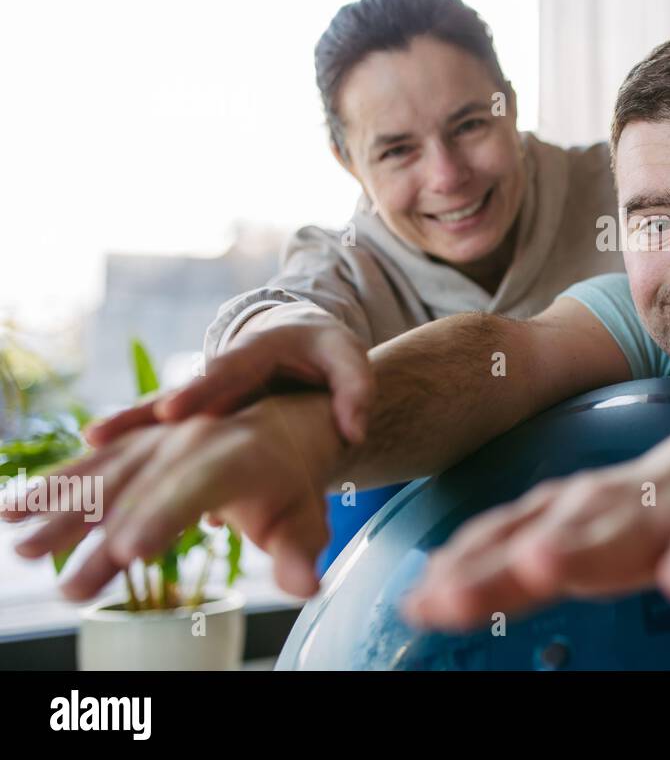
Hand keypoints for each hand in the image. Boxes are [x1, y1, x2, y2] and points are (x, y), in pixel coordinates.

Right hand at [2, 393, 343, 599]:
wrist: (285, 413)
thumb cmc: (295, 478)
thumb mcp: (305, 513)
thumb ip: (299, 550)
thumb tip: (307, 588)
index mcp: (235, 455)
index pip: (194, 490)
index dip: (162, 519)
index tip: (129, 551)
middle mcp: (189, 440)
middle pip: (139, 493)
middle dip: (101, 541)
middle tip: (70, 589)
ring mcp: (156, 439)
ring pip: (103, 476)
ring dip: (62, 512)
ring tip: (23, 550)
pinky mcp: (134, 442)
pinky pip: (89, 464)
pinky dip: (52, 485)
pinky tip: (9, 509)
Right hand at [84, 319, 374, 447]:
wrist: (300, 336)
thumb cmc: (325, 352)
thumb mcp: (349, 361)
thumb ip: (355, 392)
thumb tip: (353, 433)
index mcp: (257, 352)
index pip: (226, 372)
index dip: (199, 391)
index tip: (171, 410)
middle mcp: (218, 372)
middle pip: (175, 396)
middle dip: (139, 418)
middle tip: (100, 437)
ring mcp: (203, 395)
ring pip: (155, 418)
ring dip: (120, 437)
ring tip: (82, 456)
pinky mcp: (195, 418)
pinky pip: (159, 437)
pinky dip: (129, 454)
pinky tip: (97, 484)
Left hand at [400, 425, 669, 632]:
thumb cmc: (636, 509)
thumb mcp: (566, 530)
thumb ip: (505, 556)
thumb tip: (428, 588)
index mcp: (560, 512)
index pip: (501, 541)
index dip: (459, 572)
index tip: (416, 605)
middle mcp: (600, 507)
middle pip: (545, 539)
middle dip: (498, 569)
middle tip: (451, 597)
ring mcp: (659, 513)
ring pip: (617, 534)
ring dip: (580, 551)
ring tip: (541, 568)